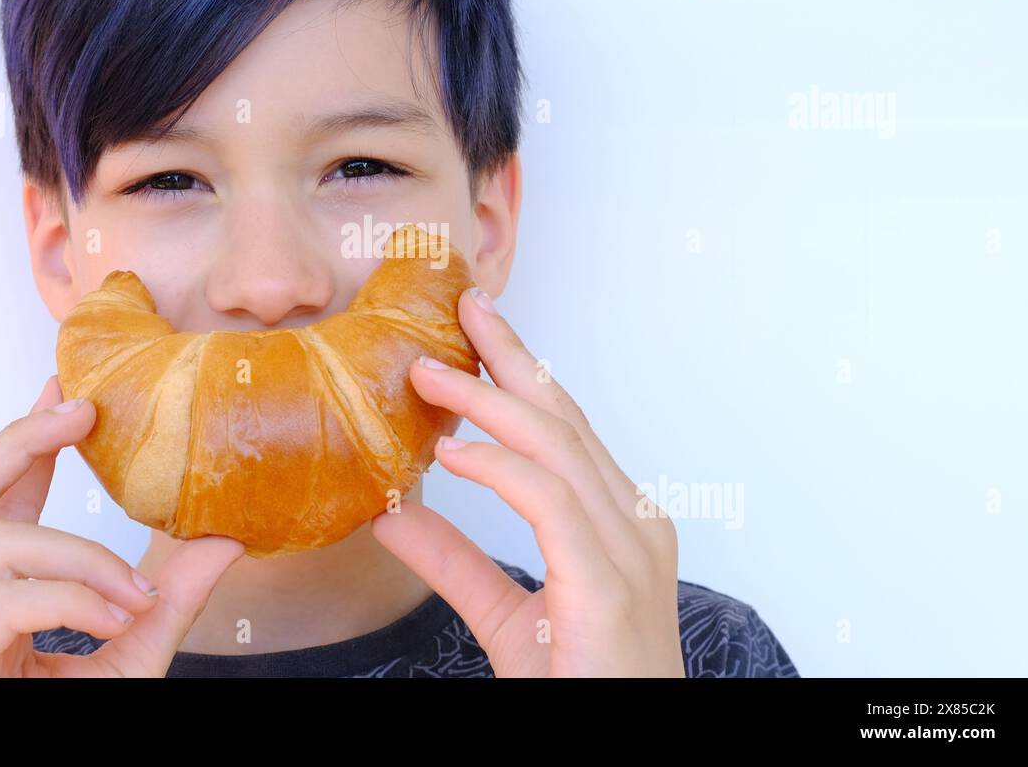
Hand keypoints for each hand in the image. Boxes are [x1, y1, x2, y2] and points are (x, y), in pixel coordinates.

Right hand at [0, 375, 243, 676]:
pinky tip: (118, 614)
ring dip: (79, 554)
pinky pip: (5, 602)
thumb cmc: (61, 736)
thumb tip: (226, 540)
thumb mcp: (128, 661)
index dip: (26, 442)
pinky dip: (72, 597)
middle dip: (16, 441)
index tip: (70, 395)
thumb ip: (166, 602)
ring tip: (133, 591)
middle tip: (80, 411)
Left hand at [370, 288, 684, 676]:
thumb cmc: (584, 683)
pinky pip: (549, 501)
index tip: (478, 329)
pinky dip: (498, 466)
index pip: (563, 429)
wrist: (621, 745)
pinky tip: (452, 450)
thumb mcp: (506, 615)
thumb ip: (455, 562)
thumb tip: (396, 514)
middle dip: (511, 356)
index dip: (520, 374)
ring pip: (556, 446)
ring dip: (488, 400)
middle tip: (465, 305)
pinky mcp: (606, 582)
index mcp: (615, 523)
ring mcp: (627, 548)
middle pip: (563, 418)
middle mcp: (631, 522)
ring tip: (428, 372)